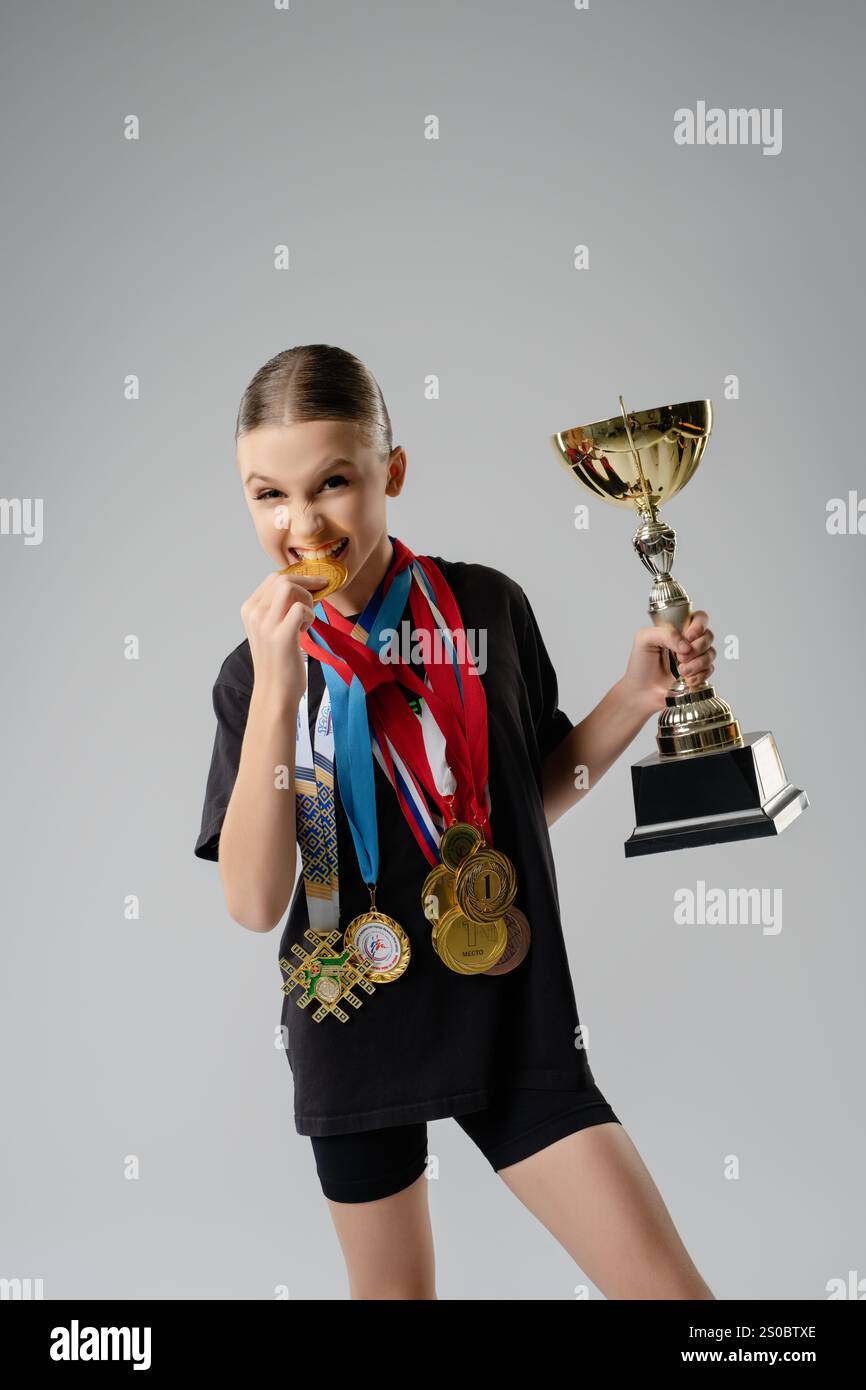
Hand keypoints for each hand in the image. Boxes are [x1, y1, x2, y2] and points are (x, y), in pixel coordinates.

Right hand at [240, 570, 328, 709]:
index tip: (314, 586)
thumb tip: (306, 587)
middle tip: (319, 598)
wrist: (274, 692)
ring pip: (290, 587)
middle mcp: (254, 613)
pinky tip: (305, 631)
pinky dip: (310, 616)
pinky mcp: (281, 636)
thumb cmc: (278, 661)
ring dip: (307, 599)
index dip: (299, 578)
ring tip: (306, 620)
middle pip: (283, 578)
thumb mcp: (271, 629)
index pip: (274, 578)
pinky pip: (301, 608)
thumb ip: (279, 608)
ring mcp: (265, 624)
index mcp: (250, 609)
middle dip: (307, 584)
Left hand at [619, 610, 715, 717]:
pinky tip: (686, 680)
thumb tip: (687, 645)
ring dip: (698, 663)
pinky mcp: (698, 674)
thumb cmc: (640, 665)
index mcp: (677, 629)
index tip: (688, 637)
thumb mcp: (644, 639)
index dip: (699, 625)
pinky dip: (700, 675)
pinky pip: (710, 670)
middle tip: (680, 658)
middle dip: (697, 647)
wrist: (641, 692)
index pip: (699, 618)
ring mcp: (694, 658)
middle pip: (708, 636)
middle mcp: (688, 642)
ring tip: (681, 672)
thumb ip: (666, 634)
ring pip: (711, 653)